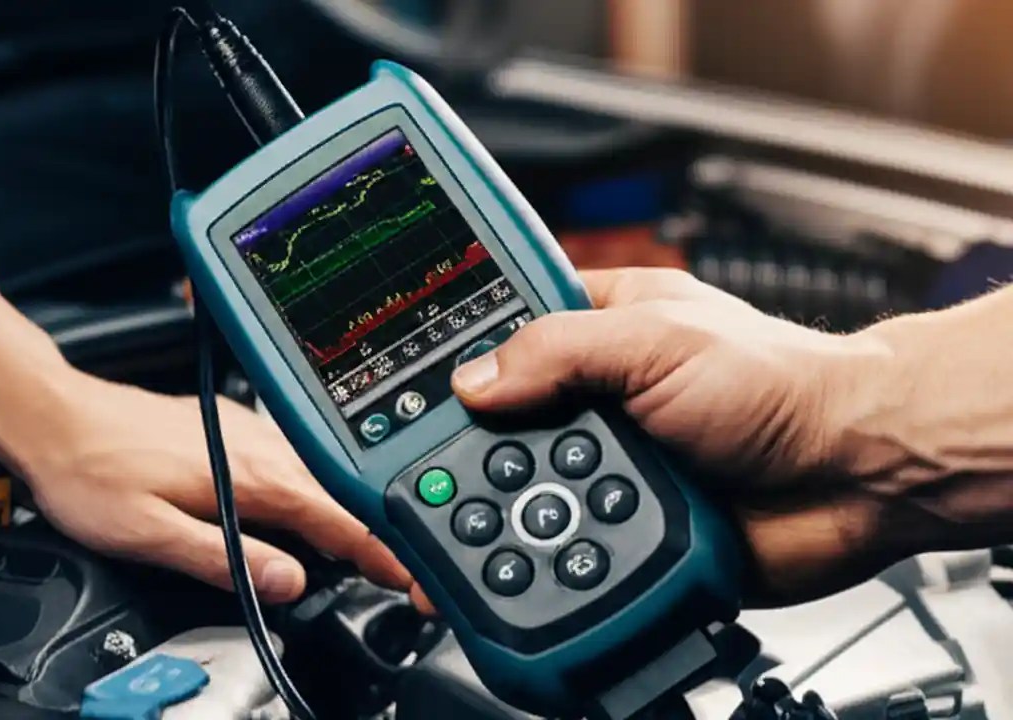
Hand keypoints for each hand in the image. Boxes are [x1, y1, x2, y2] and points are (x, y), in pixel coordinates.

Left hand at [11, 369, 414, 603]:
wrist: (53, 417)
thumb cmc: (91, 472)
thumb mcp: (153, 534)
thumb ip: (227, 560)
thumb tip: (288, 581)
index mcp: (248, 475)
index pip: (335, 518)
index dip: (376, 551)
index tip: (406, 575)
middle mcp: (255, 446)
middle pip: (333, 495)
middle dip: (369, 532)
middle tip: (393, 568)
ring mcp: (243, 432)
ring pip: (313, 474)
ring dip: (340, 508)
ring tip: (358, 544)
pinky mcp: (226, 427)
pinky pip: (287, 459)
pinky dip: (308, 486)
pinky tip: (299, 504)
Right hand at [451, 268, 904, 604]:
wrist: (856, 479)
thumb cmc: (785, 386)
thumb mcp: (660, 340)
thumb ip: (560, 351)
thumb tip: (474, 383)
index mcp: (595, 327)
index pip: (493, 328)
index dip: (447, 352)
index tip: (396, 379)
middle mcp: (590, 397)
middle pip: (490, 419)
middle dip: (467, 445)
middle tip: (436, 464)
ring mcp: (602, 463)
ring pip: (515, 486)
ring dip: (505, 502)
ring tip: (493, 510)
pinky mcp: (618, 526)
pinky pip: (556, 540)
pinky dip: (540, 550)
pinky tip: (527, 550)